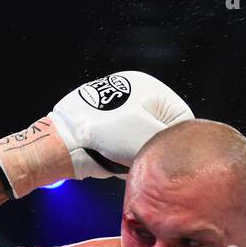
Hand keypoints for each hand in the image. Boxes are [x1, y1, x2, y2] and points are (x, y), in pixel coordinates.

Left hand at [0, 71, 191, 197]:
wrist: (62, 141)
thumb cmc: (103, 135)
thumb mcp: (146, 137)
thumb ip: (170, 140)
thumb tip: (184, 147)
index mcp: (151, 88)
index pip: (181, 120)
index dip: (173, 143)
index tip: (161, 157)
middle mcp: (138, 94)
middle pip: (161, 130)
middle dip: (152, 148)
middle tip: (138, 158)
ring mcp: (122, 108)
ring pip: (144, 140)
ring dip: (136, 153)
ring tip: (120, 157)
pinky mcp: (108, 124)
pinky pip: (126, 142)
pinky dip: (122, 153)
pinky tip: (111, 157)